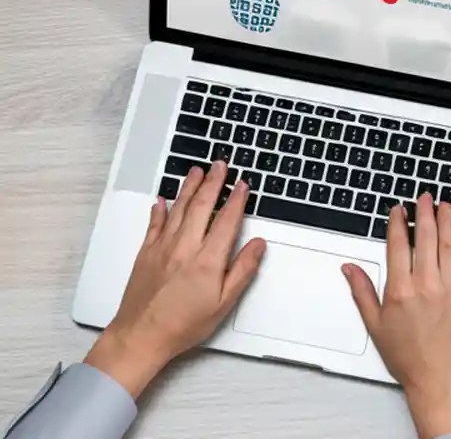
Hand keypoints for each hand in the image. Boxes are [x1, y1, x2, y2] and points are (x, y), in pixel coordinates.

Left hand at [84, 162, 266, 397]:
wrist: (141, 336)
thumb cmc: (183, 325)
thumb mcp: (224, 303)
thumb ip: (243, 270)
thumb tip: (258, 245)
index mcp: (207, 260)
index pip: (227, 221)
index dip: (237, 200)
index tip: (243, 185)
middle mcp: (184, 248)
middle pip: (202, 206)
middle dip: (213, 183)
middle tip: (220, 165)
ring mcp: (162, 248)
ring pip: (178, 210)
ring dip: (189, 188)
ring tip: (197, 171)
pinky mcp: (146, 254)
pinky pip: (154, 225)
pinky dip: (159, 210)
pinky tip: (163, 199)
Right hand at [343, 199, 450, 437]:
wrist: (441, 379)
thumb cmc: (409, 358)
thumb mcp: (376, 326)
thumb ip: (362, 293)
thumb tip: (350, 269)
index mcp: (401, 290)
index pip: (399, 245)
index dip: (398, 223)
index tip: (398, 210)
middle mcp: (427, 285)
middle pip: (427, 238)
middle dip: (425, 213)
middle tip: (424, 197)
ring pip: (449, 245)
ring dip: (447, 222)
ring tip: (445, 206)